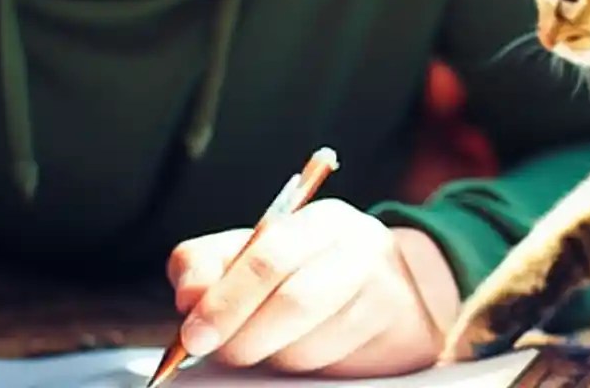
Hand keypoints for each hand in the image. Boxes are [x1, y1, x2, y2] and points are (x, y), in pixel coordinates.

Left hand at [166, 199, 459, 376]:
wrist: (400, 288)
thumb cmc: (313, 267)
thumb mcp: (262, 249)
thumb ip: (213, 262)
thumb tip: (189, 295)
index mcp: (324, 220)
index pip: (269, 255)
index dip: (224, 299)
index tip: (191, 333)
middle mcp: (361, 251)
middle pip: (294, 300)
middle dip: (241, 336)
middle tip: (211, 351)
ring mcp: (385, 296)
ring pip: (309, 345)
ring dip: (271, 355)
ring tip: (261, 344)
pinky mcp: (397, 339)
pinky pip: (334, 368)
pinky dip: (302, 365)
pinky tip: (297, 349)